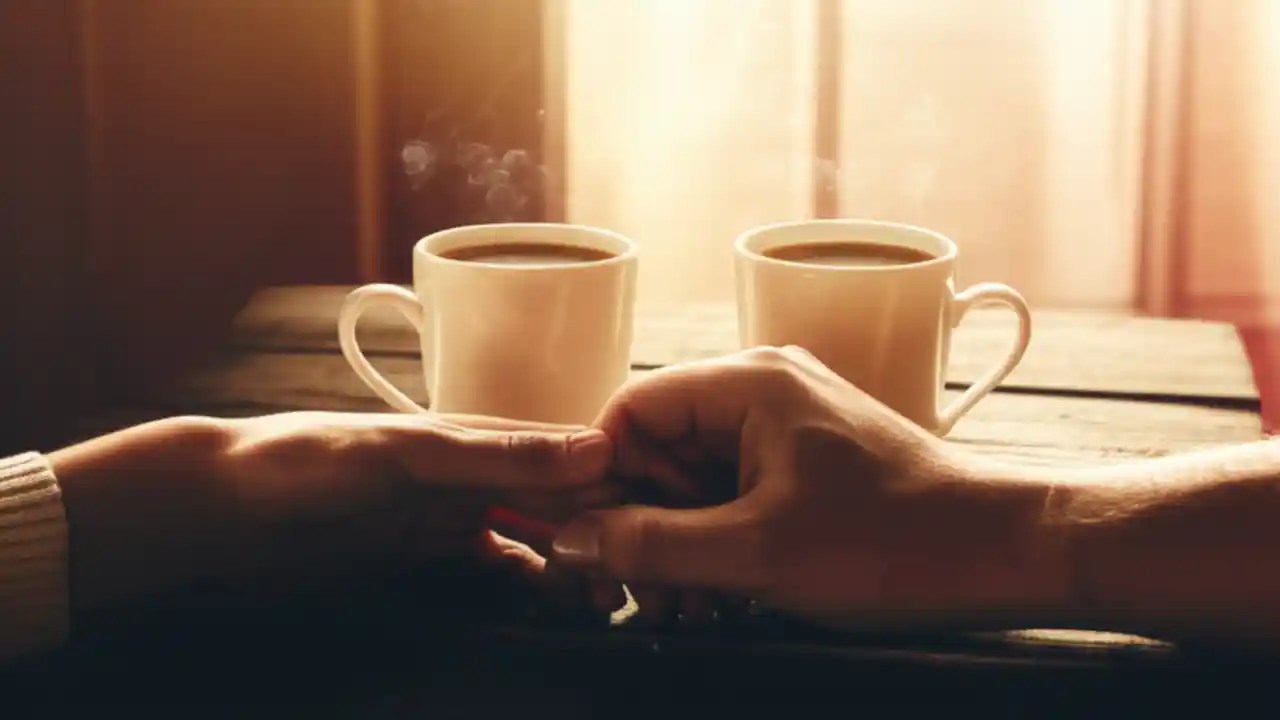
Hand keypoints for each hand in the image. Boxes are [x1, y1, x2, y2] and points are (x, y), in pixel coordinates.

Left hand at [51, 411, 612, 615]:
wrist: (219, 509)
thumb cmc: (302, 463)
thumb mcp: (408, 457)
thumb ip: (496, 455)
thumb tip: (592, 445)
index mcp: (472, 433)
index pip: (564, 452)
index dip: (615, 477)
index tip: (661, 510)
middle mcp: (469, 470)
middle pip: (556, 495)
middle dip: (601, 524)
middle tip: (642, 566)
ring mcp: (447, 511)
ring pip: (532, 532)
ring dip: (570, 554)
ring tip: (606, 588)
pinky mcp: (421, 549)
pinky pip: (492, 563)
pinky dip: (525, 576)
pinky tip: (550, 593)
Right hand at [553, 347, 1069, 627]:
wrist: (1005, 552)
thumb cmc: (896, 542)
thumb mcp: (757, 553)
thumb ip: (650, 543)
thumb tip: (568, 536)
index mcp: (747, 384)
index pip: (628, 410)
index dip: (598, 479)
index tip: (587, 543)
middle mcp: (762, 390)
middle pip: (656, 449)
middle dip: (638, 526)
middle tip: (637, 597)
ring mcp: (787, 426)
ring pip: (692, 480)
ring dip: (676, 546)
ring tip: (686, 609)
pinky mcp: (806, 463)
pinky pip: (733, 494)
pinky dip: (716, 544)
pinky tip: (721, 597)